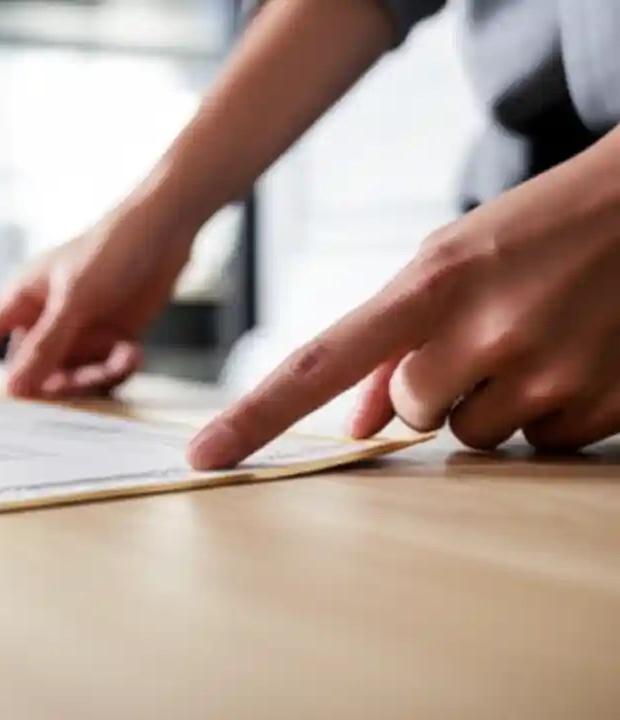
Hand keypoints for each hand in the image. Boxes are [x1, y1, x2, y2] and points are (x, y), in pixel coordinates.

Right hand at [0, 202, 195, 397]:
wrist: (166, 230)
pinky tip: (133, 351)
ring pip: (69, 382)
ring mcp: (74, 335)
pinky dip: (117, 370)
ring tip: (124, 356)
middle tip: (88, 381)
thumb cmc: (112, 249)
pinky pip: (102, 376)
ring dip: (96, 379)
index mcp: (18, 303)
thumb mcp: (76, 298)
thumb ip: (45, 345)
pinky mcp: (106, 342)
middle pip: (27, 376)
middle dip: (56, 388)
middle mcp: (40, 323)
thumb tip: (12, 392)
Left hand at [188, 128, 619, 468]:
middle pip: (411, 412)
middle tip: (487, 328)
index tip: (205, 455)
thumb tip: (357, 427)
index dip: (256, 416)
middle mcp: (483, 330)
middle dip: (434, 384)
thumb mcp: (451, 261)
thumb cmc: (536, 229)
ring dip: (491, 399)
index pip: (320, 363)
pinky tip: (574, 352)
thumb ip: (392, 342)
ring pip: (474, 435)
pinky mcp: (600, 403)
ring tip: (536, 333)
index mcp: (430, 284)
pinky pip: (540, 442)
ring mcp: (547, 371)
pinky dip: (547, 410)